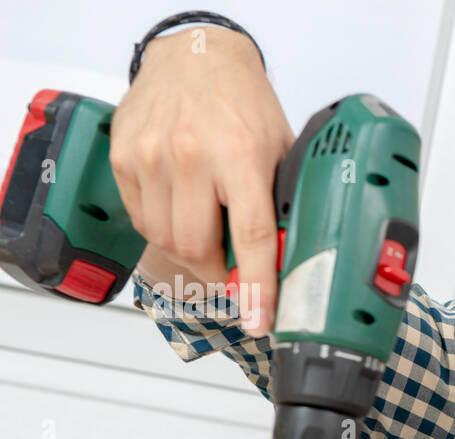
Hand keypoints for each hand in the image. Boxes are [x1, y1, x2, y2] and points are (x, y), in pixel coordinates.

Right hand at [111, 26, 293, 333]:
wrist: (195, 57)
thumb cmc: (242, 103)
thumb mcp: (280, 150)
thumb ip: (281, 205)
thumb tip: (286, 262)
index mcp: (243, 156)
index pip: (250, 238)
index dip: (255, 288)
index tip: (258, 320)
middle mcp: (193, 155)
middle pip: (197, 248)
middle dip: (216, 268)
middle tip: (228, 262)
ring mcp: (152, 156)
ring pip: (165, 240)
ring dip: (188, 248)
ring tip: (205, 224)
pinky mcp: (123, 158)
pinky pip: (141, 219)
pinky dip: (162, 225)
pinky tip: (179, 203)